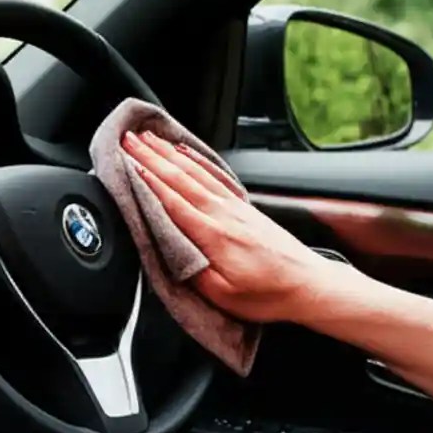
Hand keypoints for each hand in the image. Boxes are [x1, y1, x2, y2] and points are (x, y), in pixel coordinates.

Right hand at [121, 130, 347, 322]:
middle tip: (127, 140)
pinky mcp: (243, 206)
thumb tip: (165, 249)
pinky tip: (185, 151)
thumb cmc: (266, 294)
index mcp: (213, 235)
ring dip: (168, 153)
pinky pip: (214, 175)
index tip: (125, 162)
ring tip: (148, 137)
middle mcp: (223, 213)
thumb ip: (192, 270)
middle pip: (179, 179)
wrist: (307, 284)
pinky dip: (196, 160)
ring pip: (195, 172)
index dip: (146, 180)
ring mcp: (234, 206)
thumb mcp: (223, 295)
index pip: (172, 201)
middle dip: (150, 157)